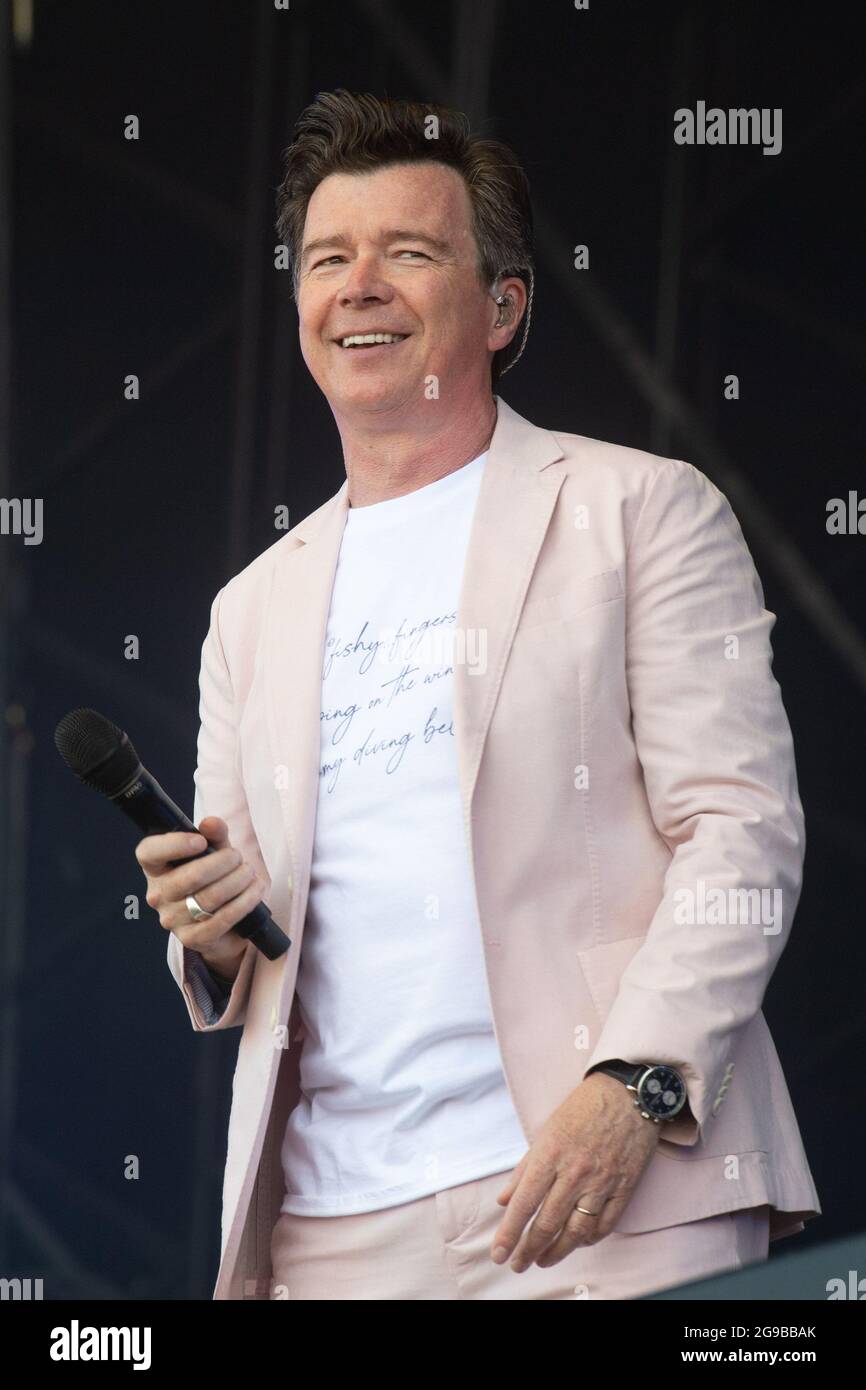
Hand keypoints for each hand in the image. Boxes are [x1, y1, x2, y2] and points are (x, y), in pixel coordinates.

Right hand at [135, 815, 262, 974]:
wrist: (225, 924)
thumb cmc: (215, 880)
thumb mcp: (216, 853)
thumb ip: (215, 835)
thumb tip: (211, 823)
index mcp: (156, 869)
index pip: (148, 853)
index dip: (173, 844)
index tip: (200, 841)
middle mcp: (159, 895)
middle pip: (190, 876)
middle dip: (223, 863)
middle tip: (238, 857)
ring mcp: (173, 920)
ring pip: (210, 897)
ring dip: (238, 881)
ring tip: (250, 874)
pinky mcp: (192, 939)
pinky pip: (222, 919)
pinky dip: (244, 902)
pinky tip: (255, 891)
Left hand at [489, 1072, 661, 1271]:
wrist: (628, 1093)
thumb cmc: (583, 1108)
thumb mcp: (546, 1132)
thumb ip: (524, 1169)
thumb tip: (504, 1200)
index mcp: (550, 1155)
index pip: (524, 1204)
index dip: (509, 1234)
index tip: (498, 1254)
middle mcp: (574, 1172)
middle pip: (547, 1224)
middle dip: (528, 1250)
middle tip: (518, 1264)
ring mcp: (602, 1182)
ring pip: (576, 1231)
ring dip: (556, 1251)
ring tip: (543, 1260)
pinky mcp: (624, 1187)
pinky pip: (605, 1224)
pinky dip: (589, 1238)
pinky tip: (578, 1242)